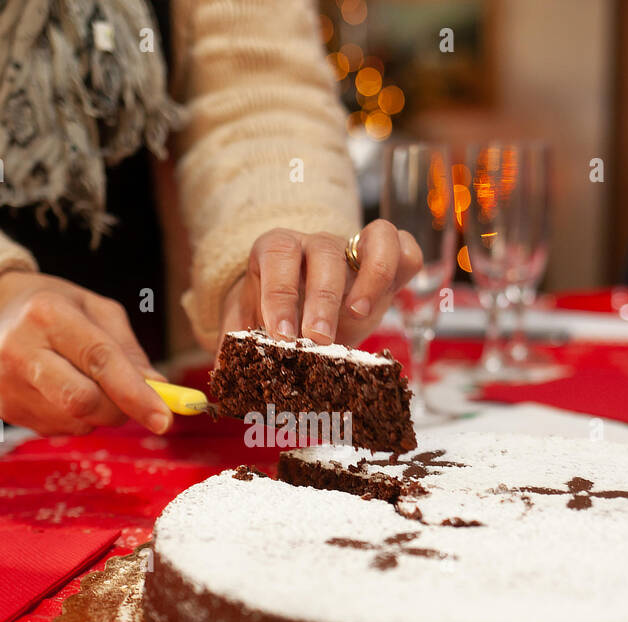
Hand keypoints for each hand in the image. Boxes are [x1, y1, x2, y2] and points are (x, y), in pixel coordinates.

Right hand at [0, 272, 170, 436]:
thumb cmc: (56, 310)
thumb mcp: (96, 310)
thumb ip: (129, 350)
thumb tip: (159, 388)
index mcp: (48, 314)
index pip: (99, 360)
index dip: (136, 394)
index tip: (164, 418)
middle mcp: (20, 349)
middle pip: (82, 400)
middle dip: (119, 410)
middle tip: (132, 401)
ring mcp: (8, 383)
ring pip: (75, 421)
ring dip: (99, 414)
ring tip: (86, 381)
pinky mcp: (5, 409)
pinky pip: (60, 428)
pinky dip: (77, 418)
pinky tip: (63, 391)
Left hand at [219, 219, 422, 348]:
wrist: (300, 311)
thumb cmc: (274, 316)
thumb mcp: (248, 328)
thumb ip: (235, 347)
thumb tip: (222, 377)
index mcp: (276, 251)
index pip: (278, 255)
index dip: (280, 293)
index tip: (282, 336)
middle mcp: (316, 243)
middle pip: (324, 250)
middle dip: (321, 298)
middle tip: (318, 340)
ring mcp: (355, 249)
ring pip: (375, 238)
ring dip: (371, 279)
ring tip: (357, 317)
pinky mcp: (387, 262)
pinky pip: (406, 248)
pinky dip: (403, 267)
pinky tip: (388, 302)